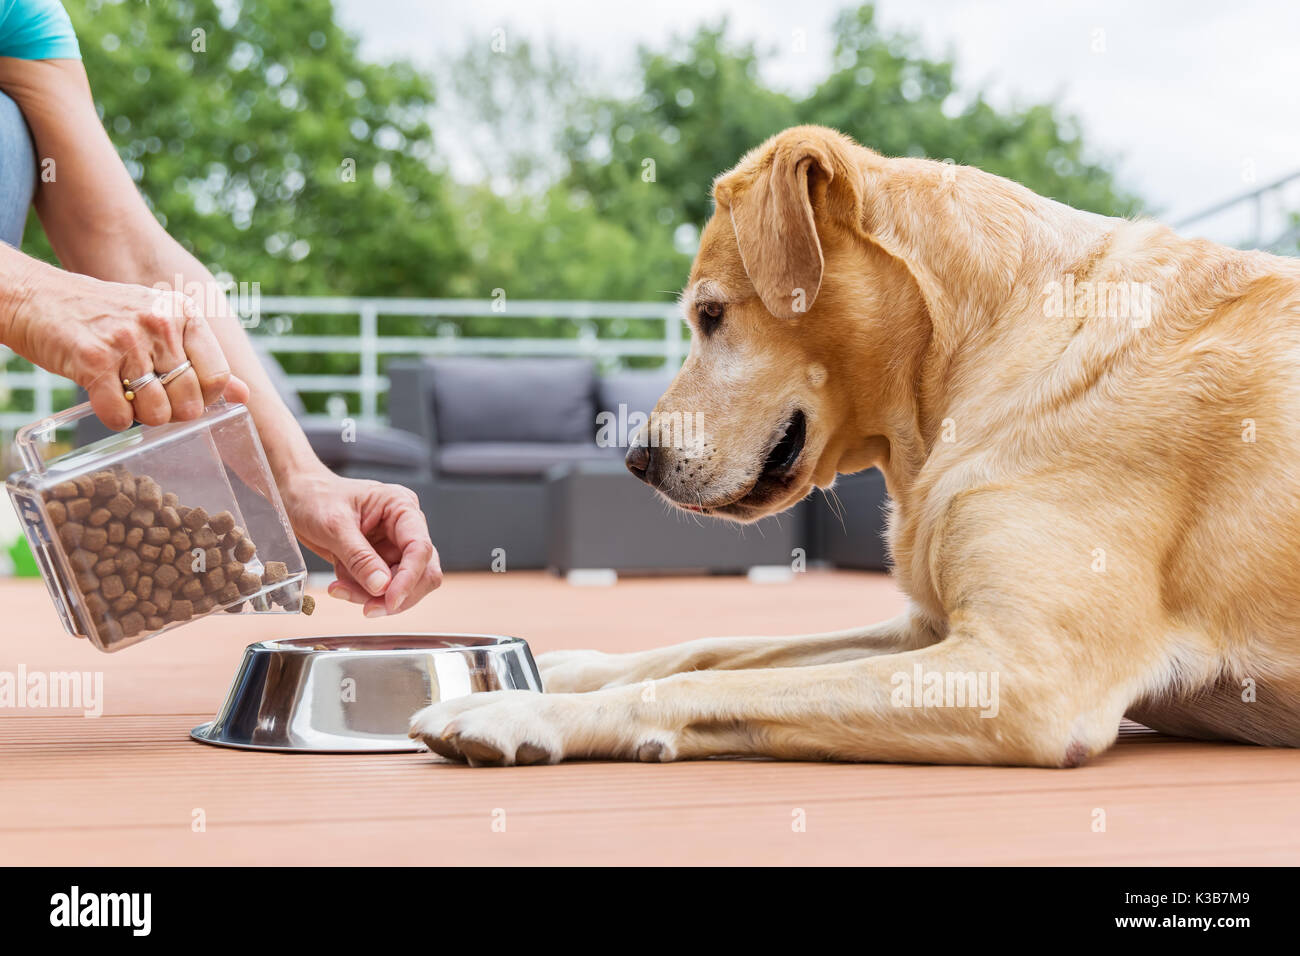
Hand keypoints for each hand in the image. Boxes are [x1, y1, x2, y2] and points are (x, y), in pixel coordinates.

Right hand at [4, 262, 248, 429]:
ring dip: (142, 417)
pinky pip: (120, 416)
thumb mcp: (159, 326)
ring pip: (158, 412)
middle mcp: (159, 323)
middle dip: (173, 412)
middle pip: (191, 399)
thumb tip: (244, 394)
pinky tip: (105, 400)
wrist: (37, 299)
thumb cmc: (103, 318)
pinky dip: (114, 419)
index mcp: (182, 314)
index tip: (183, 394)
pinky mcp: (94, 359)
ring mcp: (127, 340)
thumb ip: (201, 360)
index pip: (217, 375)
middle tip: (149, 399)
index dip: (204, 397)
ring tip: (126, 396)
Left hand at [281, 470, 442, 615]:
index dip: (409, 577)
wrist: (297, 498)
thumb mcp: (334, 526)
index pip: (420, 547)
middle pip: (422, 572)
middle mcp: (404, 528)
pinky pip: (380, 589)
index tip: (391, 600)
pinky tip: (340, 585)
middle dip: (395, 593)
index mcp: (401, 507)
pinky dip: (361, 593)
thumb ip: (359, 557)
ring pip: (401, 585)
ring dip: (372, 596)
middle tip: (369, 608)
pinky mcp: (379, 562)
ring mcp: (393, 547)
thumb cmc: (315, 497)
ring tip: (340, 589)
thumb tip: (381, 586)